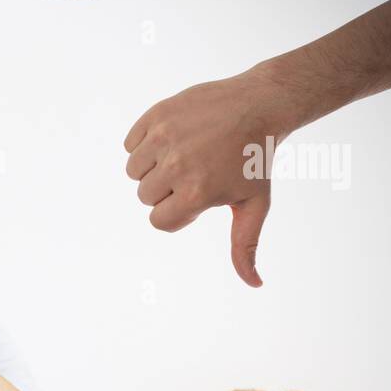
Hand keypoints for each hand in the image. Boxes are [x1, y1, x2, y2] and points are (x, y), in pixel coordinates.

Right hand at [125, 67, 298, 286]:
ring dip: (151, 168)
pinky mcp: (156, 116)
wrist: (259, 105)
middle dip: (165, 190)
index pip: (159, 220)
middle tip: (194, 171)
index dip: (177, 212)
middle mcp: (177, 166)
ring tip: (181, 155)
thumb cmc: (256, 160)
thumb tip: (254, 284)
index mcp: (197, 193)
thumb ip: (245, 246)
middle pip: (145, 196)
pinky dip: (144, 145)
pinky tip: (172, 139)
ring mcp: (164, 138)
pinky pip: (130, 144)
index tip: (198, 196)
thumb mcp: (255, 206)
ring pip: (133, 171)